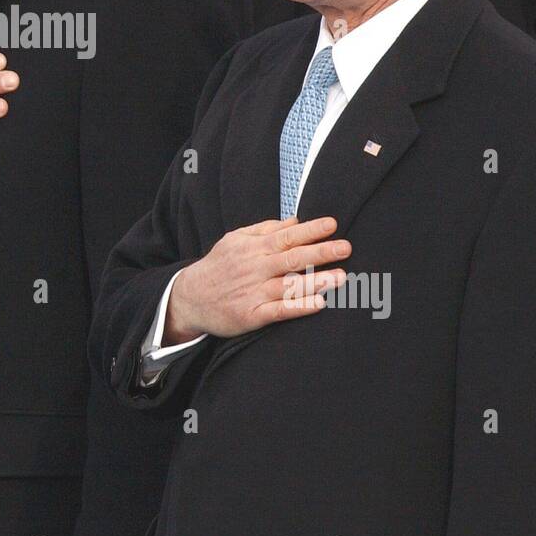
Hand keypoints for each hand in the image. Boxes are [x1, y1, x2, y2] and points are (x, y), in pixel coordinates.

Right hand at [164, 216, 350, 342]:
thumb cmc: (218, 266)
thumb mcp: (236, 240)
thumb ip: (265, 230)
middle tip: (346, 247)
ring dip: (316, 281)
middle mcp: (255, 269)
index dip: (311, 230)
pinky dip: (298, 307)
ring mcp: (254, 292)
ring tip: (341, 277)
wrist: (189, 298)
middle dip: (320, 252)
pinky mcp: (251, 315)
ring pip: (289, 285)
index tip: (333, 224)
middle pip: (292, 258)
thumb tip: (295, 220)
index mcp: (253, 248)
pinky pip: (279, 311)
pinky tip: (318, 303)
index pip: (287, 236)